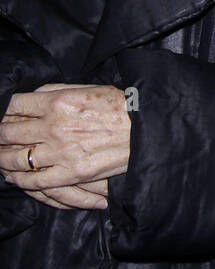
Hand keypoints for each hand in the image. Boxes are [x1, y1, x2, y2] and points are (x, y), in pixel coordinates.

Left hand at [0, 83, 129, 208]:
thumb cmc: (119, 106)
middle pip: (9, 132)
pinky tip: (13, 177)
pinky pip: (36, 181)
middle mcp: (54, 126)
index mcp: (58, 101)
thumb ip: (55, 90)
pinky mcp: (72, 173)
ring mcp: (61, 152)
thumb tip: (31, 95)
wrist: (146, 129)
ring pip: (17, 158)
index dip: (1, 111)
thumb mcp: (87, 87)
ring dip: (2, 159)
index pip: (14, 106)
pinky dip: (20, 180)